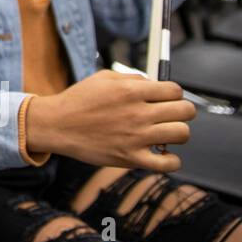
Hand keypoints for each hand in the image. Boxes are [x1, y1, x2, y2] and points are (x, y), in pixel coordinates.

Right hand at [26, 69, 194, 171]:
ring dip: (178, 133)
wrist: (57, 125)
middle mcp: (138, 113)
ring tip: (166, 133)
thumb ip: (132, 78)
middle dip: (182, 111)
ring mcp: (136, 137)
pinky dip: (171, 161)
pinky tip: (163, 154)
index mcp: (131, 91)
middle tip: (171, 114)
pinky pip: (167, 164)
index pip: (175, 90)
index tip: (167, 98)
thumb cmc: (78, 101)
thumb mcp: (103, 78)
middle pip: (185, 111)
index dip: (174, 93)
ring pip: (181, 134)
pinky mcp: (131, 158)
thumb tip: (154, 84)